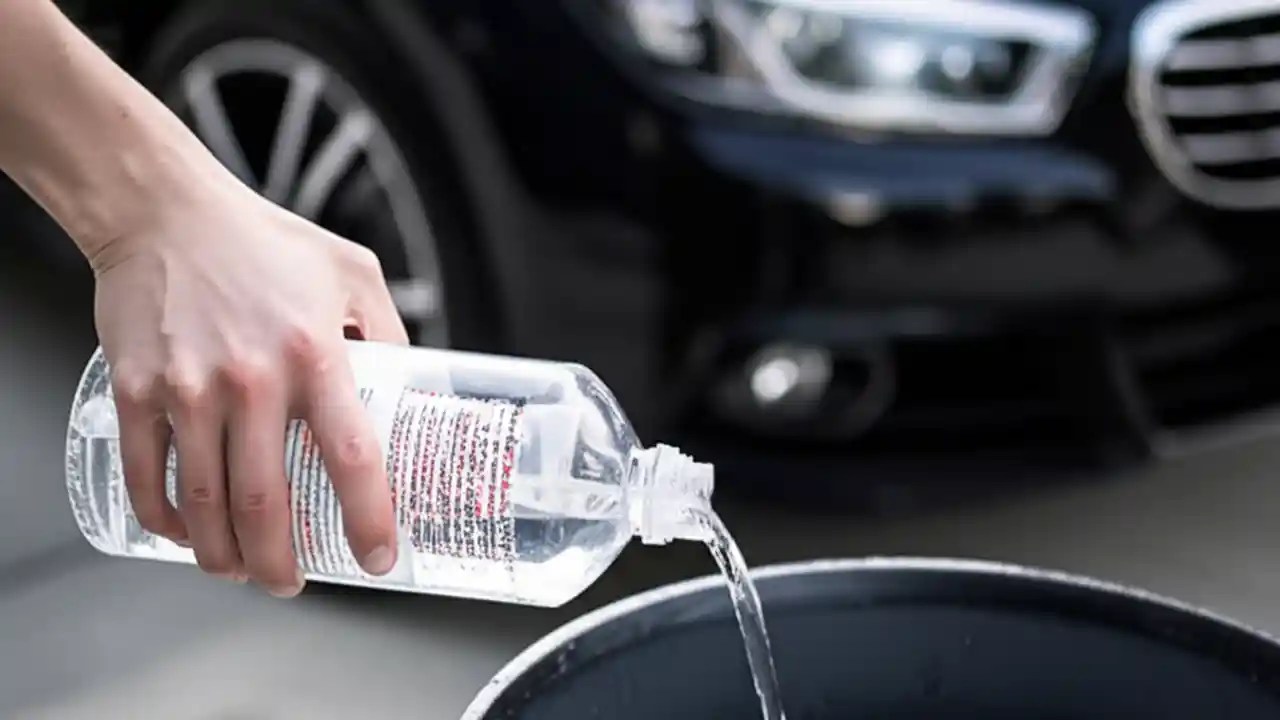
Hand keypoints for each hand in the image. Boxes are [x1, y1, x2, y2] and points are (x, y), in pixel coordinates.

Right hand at [92, 180, 406, 597]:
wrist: (163, 208)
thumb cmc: (265, 240)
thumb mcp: (353, 272)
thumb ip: (387, 332)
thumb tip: (411, 389)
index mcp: (316, 354)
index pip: (352, 458)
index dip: (370, 519)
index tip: (379, 557)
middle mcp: (252, 380)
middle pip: (267, 505)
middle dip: (281, 566)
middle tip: (292, 584)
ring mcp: (187, 389)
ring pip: (204, 505)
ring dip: (223, 557)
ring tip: (240, 571)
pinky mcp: (134, 390)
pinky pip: (147, 476)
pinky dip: (166, 520)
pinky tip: (186, 533)